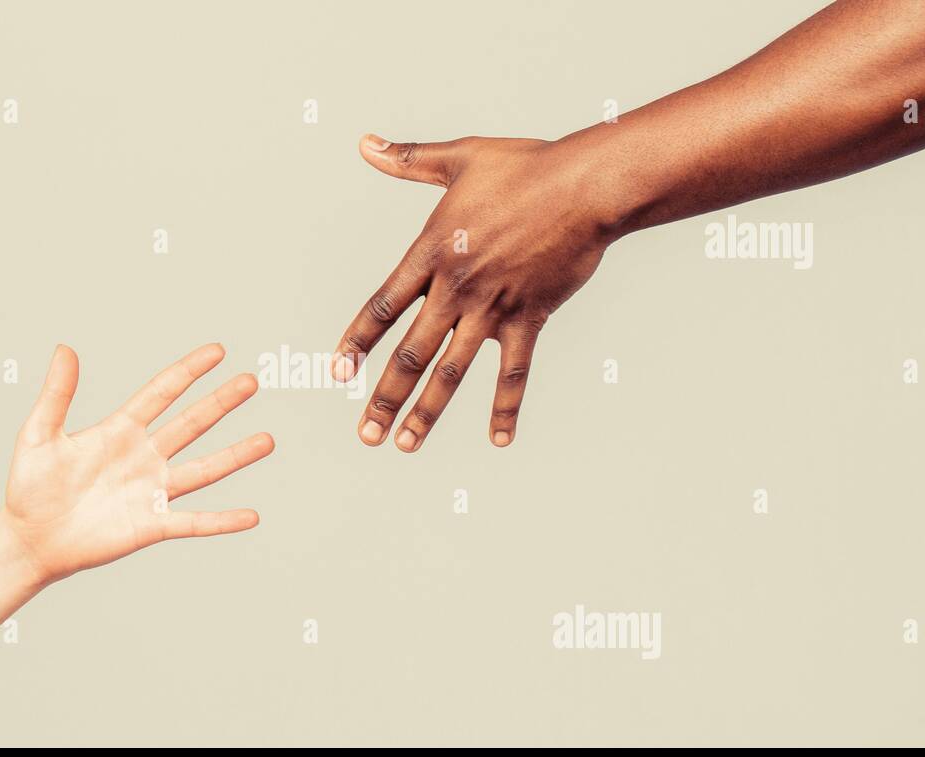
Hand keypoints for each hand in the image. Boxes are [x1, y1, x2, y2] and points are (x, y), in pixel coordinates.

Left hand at [0, 343, 273, 583]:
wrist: (28, 539)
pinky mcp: (151, 525)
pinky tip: (251, 516)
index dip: (188, 371)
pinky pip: (193, 522)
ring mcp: (151, 491)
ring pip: (203, 469)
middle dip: (221, 403)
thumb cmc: (30, 488)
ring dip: (235, 456)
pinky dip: (222, 521)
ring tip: (267, 440)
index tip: (217, 351)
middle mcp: (143, 457)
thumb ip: (56, 395)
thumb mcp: (39, 436)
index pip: (161, 393)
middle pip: (191, 424)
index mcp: (119, 431)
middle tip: (251, 381)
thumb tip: (65, 348)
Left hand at [331, 133, 617, 450]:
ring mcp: (492, 307)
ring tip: (406, 444)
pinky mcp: (529, 318)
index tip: (339, 372)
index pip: (383, 307)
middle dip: (385, 398)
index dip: (358, 342)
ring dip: (427, 411)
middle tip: (366, 433)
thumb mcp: (460, 157)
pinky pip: (514, 372)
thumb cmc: (525, 166)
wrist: (586, 186)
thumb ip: (408, 159)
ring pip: (452, 370)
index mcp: (432, 252)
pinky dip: (506, 407)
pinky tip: (497, 439)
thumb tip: (364, 143)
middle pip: (410, 353)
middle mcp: (456, 287)